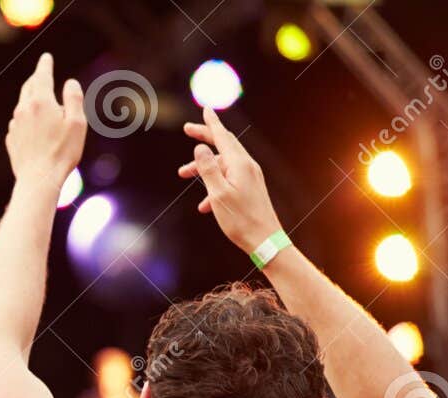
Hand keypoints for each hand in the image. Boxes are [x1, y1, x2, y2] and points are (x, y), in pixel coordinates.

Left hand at [5, 54, 85, 186]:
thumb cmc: (62, 152)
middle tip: (41, 74)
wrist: (38, 179)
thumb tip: (69, 82)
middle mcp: (24, 110)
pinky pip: (18, 123)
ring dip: (31, 100)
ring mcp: (15, 126)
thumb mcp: (77, 122)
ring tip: (40, 101)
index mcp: (41, 102)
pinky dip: (26, 118)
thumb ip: (74, 99)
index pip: (42, 76)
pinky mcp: (11, 140)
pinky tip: (32, 126)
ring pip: (22, 105)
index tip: (46, 57)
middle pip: (28, 88)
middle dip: (36, 79)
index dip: (45, 64)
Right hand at [178, 107, 282, 253]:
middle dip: (205, 138)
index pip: (222, 136)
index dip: (211, 123)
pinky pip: (228, 178)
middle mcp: (247, 166)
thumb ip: (208, 169)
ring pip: (223, 164)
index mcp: (239, 164)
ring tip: (183, 175)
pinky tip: (204, 205)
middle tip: (187, 130)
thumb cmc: (240, 219)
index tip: (204, 108)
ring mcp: (250, 176)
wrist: (264, 239)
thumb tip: (201, 147)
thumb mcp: (218, 194)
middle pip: (223, 144)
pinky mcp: (250, 187)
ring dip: (203, 167)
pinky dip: (213, 185)